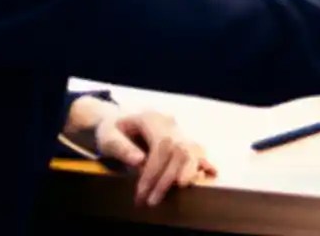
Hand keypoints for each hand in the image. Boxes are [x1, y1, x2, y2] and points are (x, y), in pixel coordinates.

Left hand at [94, 109, 217, 206]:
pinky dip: (204, 162)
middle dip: (168, 178)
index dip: (153, 172)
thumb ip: (121, 147)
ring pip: (193, 150)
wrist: (120, 121)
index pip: (160, 146)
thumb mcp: (108, 136)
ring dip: (188, 172)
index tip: (141, 194)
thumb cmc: (112, 130)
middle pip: (180, 150)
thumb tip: (140, 160)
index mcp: (151, 118)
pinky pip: (198, 150)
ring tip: (180, 190)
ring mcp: (179, 130)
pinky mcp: (182, 139)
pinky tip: (212, 172)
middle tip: (152, 201)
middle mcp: (170, 122)